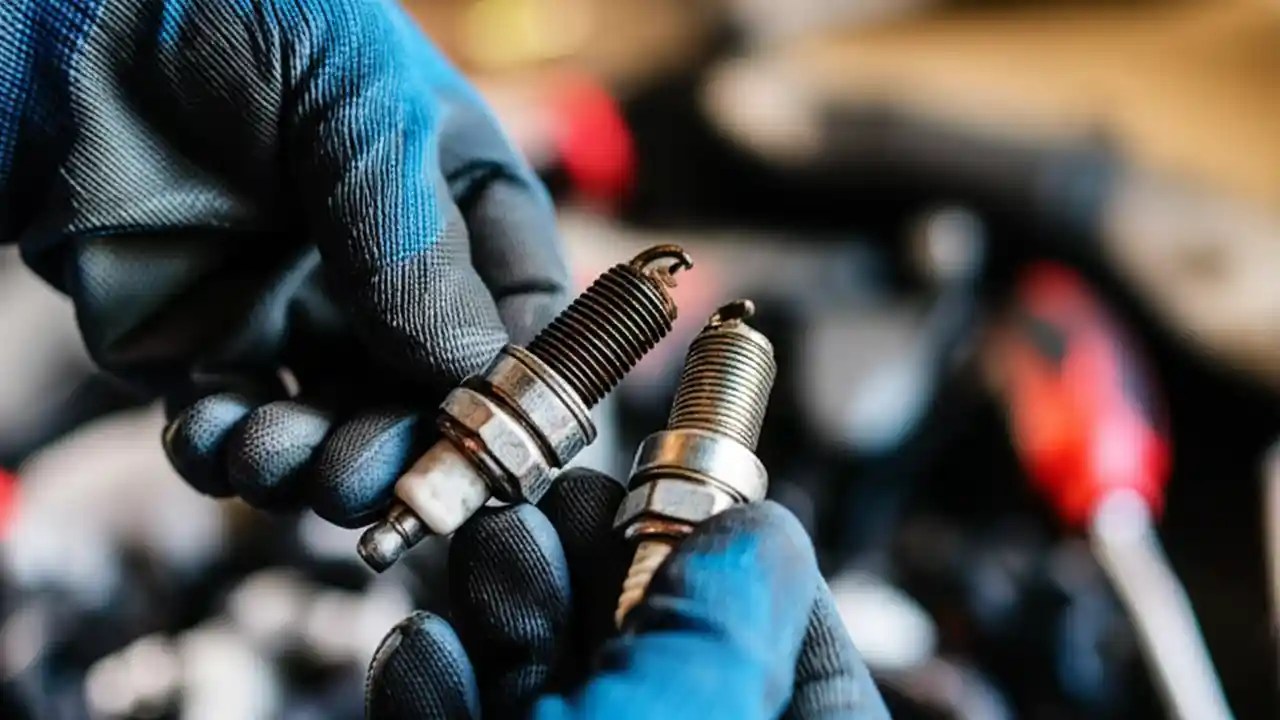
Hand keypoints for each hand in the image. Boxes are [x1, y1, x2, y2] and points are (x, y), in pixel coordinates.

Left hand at [0, 0, 566, 523]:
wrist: (60, 20)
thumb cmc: (232, 17)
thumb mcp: (358, 99)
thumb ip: (417, 239)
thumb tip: (470, 370)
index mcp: (451, 200)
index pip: (517, 311)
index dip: (513, 380)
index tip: (489, 432)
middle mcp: (382, 268)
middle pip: (427, 394)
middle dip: (403, 446)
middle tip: (367, 473)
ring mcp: (292, 310)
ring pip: (338, 429)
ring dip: (316, 466)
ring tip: (277, 454)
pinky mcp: (199, 346)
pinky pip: (234, 429)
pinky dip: (228, 456)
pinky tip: (213, 434)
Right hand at [366, 469, 888, 718]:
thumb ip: (728, 624)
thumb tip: (763, 527)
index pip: (817, 686)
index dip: (771, 585)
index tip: (724, 501)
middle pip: (667, 666)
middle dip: (610, 572)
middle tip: (569, 493)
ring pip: (560, 697)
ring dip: (514, 614)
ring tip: (491, 534)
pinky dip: (441, 698)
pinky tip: (423, 648)